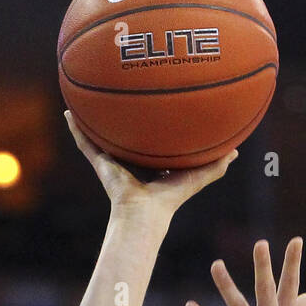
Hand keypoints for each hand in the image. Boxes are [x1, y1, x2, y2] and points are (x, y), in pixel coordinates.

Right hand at [64, 109, 237, 219]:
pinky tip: (69, 111)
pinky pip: (86, 143)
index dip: (153, 125)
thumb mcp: (195, 178)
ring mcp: (113, 162)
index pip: (151, 140)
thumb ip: (215, 167)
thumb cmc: (170, 200)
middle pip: (125, 134)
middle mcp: (130, 160)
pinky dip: (76, 129)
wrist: (145, 214)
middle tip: (121, 91)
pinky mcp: (100, 164)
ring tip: (87, 95)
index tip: (155, 106)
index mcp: (150, 164)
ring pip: (101, 136)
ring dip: (93, 119)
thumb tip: (236, 152)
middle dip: (123, 117)